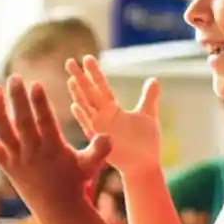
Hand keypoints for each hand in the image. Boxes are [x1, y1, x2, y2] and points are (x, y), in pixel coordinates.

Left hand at [0, 76, 111, 217]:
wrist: (57, 208)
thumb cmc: (75, 182)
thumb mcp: (91, 165)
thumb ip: (100, 149)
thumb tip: (109, 135)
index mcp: (53, 149)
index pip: (44, 122)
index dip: (39, 103)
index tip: (36, 84)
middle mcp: (32, 153)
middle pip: (22, 122)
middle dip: (17, 99)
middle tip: (14, 78)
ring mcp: (17, 159)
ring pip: (4, 131)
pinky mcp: (6, 165)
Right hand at [66, 56, 161, 176]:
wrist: (144, 165)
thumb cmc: (145, 142)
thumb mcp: (148, 115)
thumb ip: (148, 97)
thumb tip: (153, 79)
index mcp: (112, 110)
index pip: (101, 87)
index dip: (94, 73)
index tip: (87, 58)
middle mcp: (104, 117)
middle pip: (90, 93)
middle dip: (80, 77)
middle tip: (70, 61)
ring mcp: (101, 128)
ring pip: (87, 107)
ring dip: (78, 94)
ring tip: (71, 79)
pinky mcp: (102, 140)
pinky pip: (90, 127)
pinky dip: (83, 116)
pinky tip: (74, 105)